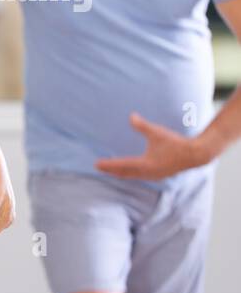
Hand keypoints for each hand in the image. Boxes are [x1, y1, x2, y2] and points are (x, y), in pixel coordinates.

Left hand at [94, 112, 208, 179]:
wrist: (196, 154)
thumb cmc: (176, 142)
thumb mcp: (157, 132)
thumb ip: (142, 125)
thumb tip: (131, 116)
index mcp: (145, 164)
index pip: (121, 165)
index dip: (108, 164)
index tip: (96, 164)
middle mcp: (147, 173)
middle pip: (123, 173)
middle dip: (110, 170)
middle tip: (97, 167)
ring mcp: (153, 176)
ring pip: (131, 176)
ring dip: (119, 173)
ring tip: (109, 170)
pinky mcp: (158, 175)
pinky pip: (139, 176)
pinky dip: (130, 174)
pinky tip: (127, 171)